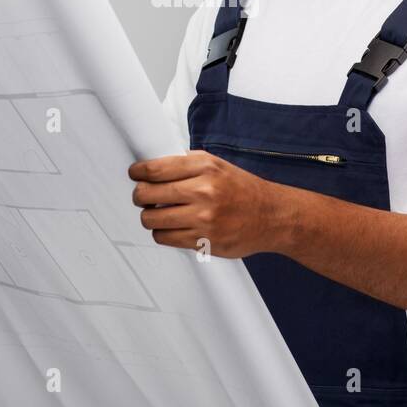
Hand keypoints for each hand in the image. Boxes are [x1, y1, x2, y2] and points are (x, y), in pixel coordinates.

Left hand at [128, 150, 286, 258]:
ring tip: (157, 213)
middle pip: (147, 195)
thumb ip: (186, 165)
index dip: (137, 172)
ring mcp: (203, 219)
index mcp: (205, 168)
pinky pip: (165, 238)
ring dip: (149, 217)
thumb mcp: (217, 165)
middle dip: (139, 196)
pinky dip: (163, 232)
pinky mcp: (204, 242)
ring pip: (151, 220)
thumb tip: (153, 169)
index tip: (135, 174)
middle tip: (143, 196)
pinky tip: (172, 226)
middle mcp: (203, 192)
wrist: (271, 216)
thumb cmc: (242, 189)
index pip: (155, 170)